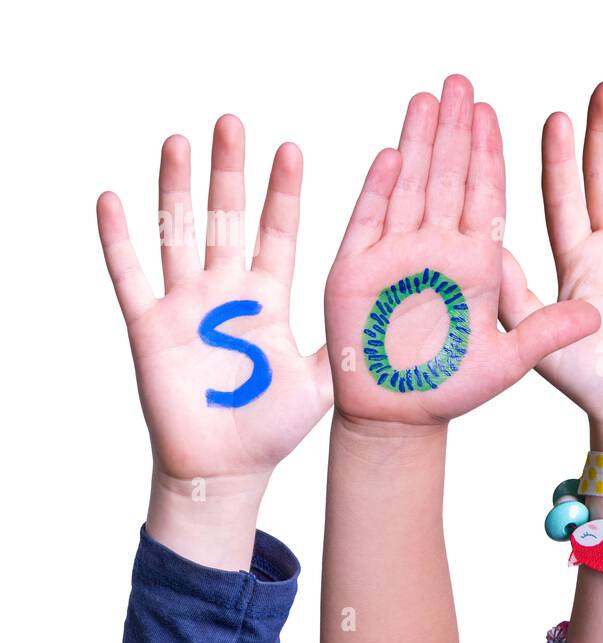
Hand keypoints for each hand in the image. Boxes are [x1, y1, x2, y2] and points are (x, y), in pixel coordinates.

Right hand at [96, 116, 331, 566]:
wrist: (228, 467)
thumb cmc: (275, 425)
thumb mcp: (324, 379)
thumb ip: (348, 342)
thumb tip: (394, 314)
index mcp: (269, 297)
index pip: (277, 232)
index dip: (283, 193)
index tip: (291, 149)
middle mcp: (227, 292)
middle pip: (227, 217)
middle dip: (230, 171)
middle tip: (234, 122)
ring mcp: (186, 305)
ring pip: (179, 233)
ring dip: (177, 187)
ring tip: (180, 140)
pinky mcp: (151, 328)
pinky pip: (131, 276)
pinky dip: (120, 240)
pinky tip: (113, 199)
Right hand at [324, 75, 598, 431]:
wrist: (399, 415)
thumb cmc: (451, 388)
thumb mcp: (510, 360)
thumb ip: (548, 331)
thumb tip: (597, 316)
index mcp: (475, 262)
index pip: (484, 196)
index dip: (488, 154)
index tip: (492, 114)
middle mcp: (437, 249)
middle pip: (447, 178)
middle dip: (455, 131)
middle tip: (460, 83)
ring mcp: (396, 254)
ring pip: (410, 186)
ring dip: (419, 143)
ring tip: (427, 100)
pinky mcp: (357, 269)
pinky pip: (370, 220)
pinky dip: (379, 189)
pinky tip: (392, 153)